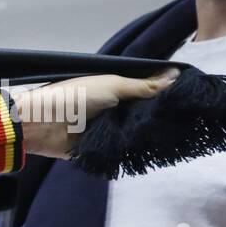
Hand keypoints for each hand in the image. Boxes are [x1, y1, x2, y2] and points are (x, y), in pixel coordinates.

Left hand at [18, 69, 179, 158]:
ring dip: (145, 135)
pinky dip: (130, 151)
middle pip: (140, 115)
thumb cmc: (71, 97)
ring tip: (172, 135)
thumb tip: (175, 75)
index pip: (144, 93)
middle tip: (184, 120)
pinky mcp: (96, 149)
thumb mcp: (111, 85)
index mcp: (112, 90)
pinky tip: (151, 151)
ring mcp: (103, 130)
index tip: (186, 100)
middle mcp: (109, 109)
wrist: (39, 124)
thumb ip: (142, 86)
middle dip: (156, 118)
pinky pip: (119, 151)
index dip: (162, 97)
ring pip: (132, 134)